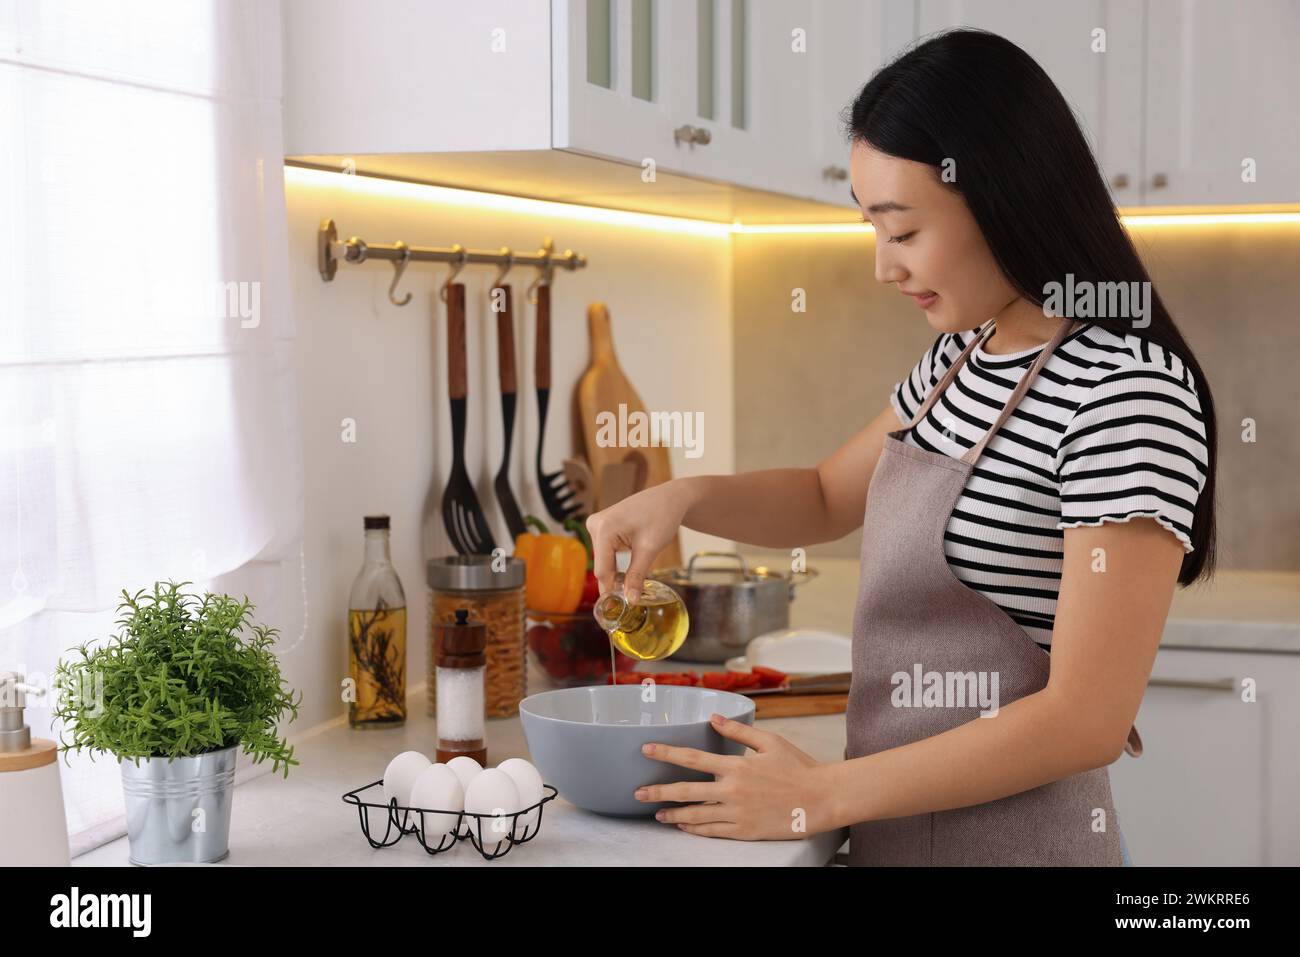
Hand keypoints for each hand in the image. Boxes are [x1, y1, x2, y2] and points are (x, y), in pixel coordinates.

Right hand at [586, 480, 690, 603]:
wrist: (670, 498)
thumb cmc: (662, 516)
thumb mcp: (649, 549)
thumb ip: (637, 576)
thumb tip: (631, 600)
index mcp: (603, 529)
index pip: (602, 570)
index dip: (611, 590)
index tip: (620, 609)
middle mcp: (595, 525)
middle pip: (602, 565)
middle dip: (615, 581)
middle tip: (630, 598)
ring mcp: (597, 524)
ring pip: (604, 560)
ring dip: (616, 571)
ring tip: (633, 581)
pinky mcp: (602, 526)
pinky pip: (606, 551)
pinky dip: (617, 561)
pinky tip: (630, 566)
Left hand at [634, 714, 834, 839]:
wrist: (821, 799)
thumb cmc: (798, 767)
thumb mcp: (769, 742)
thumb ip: (738, 732)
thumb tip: (714, 718)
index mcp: (736, 766)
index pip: (692, 758)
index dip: (666, 753)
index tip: (646, 750)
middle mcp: (732, 790)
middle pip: (686, 791)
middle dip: (659, 792)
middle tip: (638, 794)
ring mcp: (737, 813)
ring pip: (696, 815)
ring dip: (673, 815)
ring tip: (657, 815)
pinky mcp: (744, 831)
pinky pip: (713, 831)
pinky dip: (695, 829)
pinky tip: (684, 827)